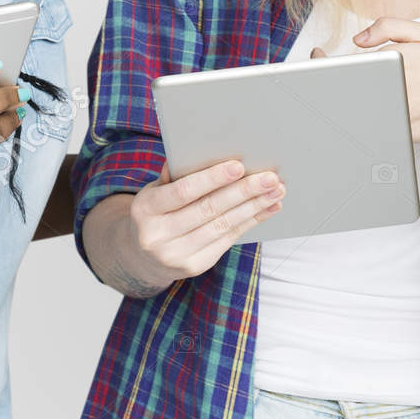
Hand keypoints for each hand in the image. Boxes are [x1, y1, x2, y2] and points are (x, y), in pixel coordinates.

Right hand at [118, 158, 284, 291]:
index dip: (212, 178)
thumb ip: (177, 174)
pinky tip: (267, 208)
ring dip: (254, 207)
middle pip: (209, 209)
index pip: (183, 191)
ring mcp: (175, 255)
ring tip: (276, 192)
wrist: (142, 255)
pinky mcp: (194, 266)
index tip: (239, 166)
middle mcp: (157, 235)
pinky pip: (228, 239)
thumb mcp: (156, 190)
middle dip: (244, 192)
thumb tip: (207, 152)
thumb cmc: (157, 211)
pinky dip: (251, 221)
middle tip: (270, 178)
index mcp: (145, 208)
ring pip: (223, 226)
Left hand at [312, 17, 419, 146]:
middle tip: (319, 80)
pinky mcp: (394, 132)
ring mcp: (392, 111)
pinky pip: (366, 126)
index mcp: (392, 60)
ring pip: (352, 108)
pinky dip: (355, 120)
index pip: (346, 62)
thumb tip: (358, 39)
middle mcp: (390, 86)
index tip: (316, 58)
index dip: (323, 62)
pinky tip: (357, 113)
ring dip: (338, 103)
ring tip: (337, 95)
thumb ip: (388, 26)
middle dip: (327, 83)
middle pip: (344, 87)